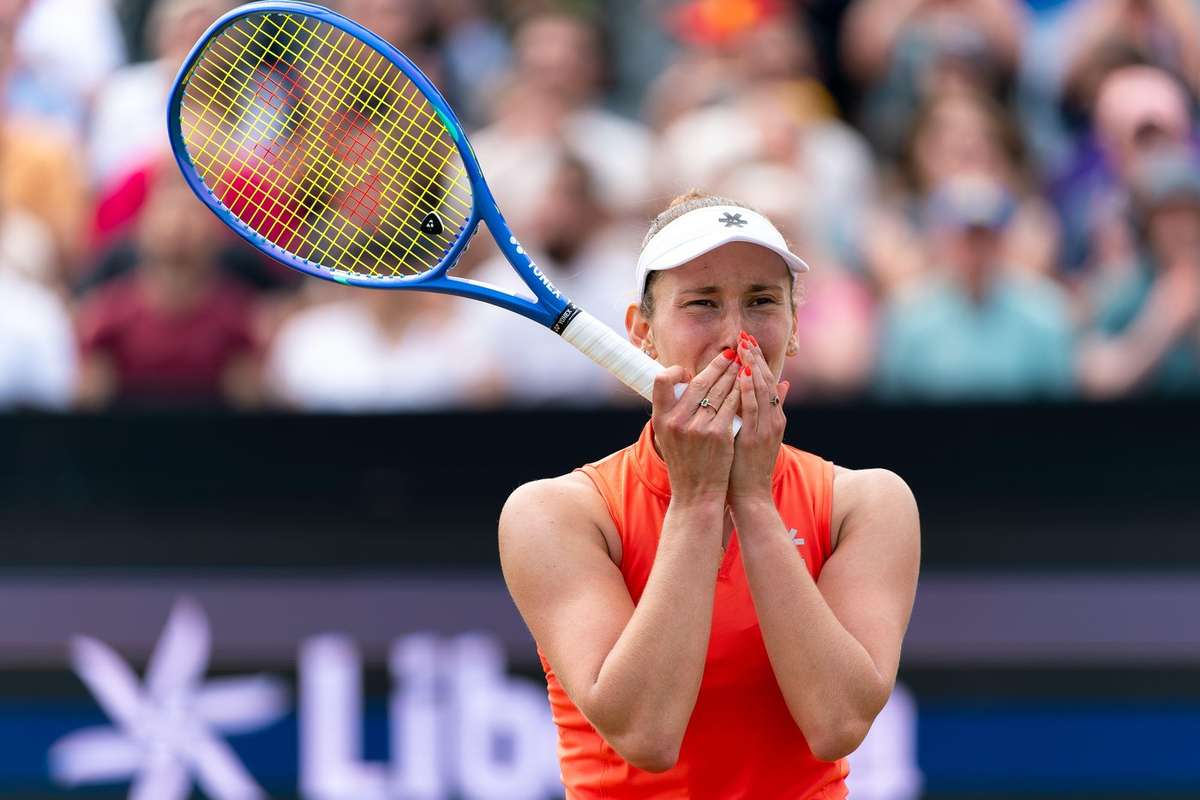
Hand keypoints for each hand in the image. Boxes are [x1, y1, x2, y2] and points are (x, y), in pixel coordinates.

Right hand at [652, 349, 742, 504]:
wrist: (696, 494)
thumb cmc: (684, 463)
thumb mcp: (668, 437)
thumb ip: (673, 411)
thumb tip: (685, 382)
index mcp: (661, 419)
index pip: (661, 381)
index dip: (676, 371)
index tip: (690, 371)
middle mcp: (676, 421)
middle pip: (698, 382)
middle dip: (717, 365)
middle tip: (730, 353)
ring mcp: (697, 428)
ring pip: (719, 390)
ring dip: (733, 373)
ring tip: (742, 363)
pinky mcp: (718, 434)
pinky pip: (732, 405)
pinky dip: (740, 391)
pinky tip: (748, 383)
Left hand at [728, 332, 791, 510]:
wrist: (750, 495)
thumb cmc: (747, 466)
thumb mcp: (760, 435)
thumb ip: (768, 410)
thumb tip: (782, 385)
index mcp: (774, 417)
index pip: (767, 381)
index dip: (758, 360)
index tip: (747, 342)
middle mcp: (773, 420)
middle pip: (767, 380)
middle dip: (755, 357)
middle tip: (744, 336)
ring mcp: (766, 428)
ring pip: (762, 391)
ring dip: (753, 367)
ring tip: (744, 348)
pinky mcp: (756, 437)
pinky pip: (753, 409)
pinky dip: (750, 391)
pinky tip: (743, 375)